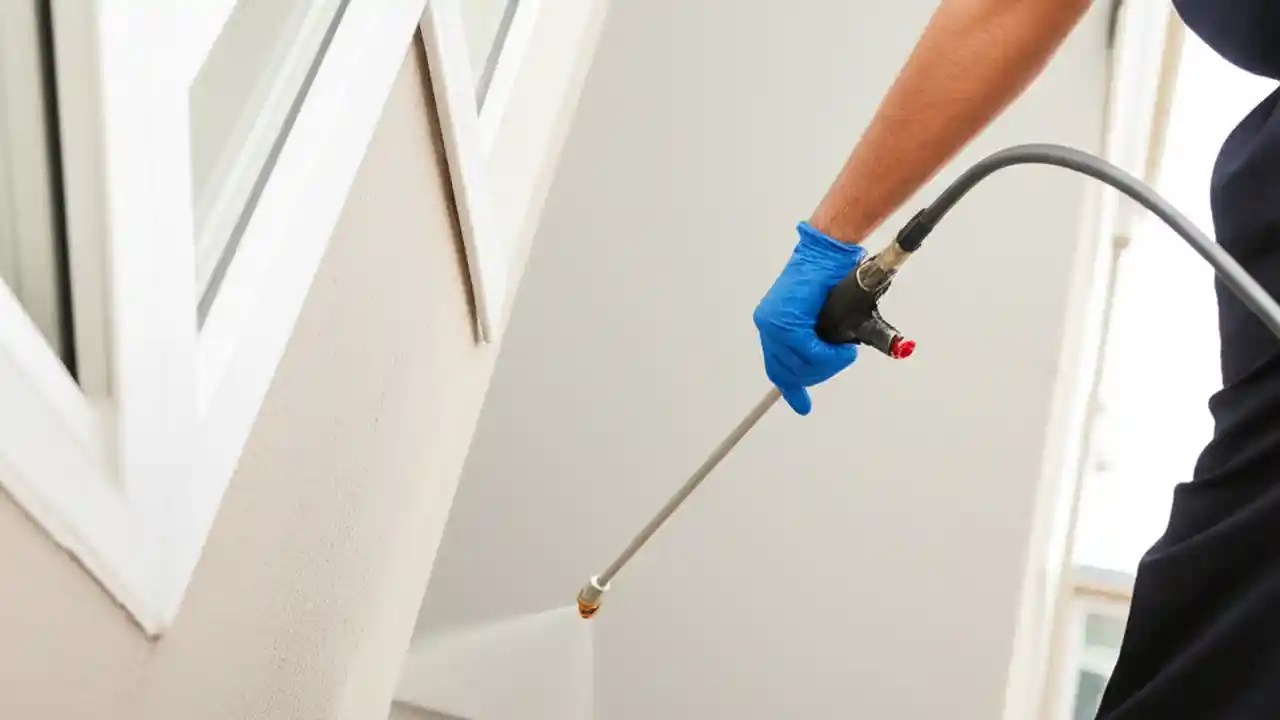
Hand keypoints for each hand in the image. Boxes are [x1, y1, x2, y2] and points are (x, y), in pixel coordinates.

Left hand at [753, 222, 864, 414]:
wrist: (830, 252)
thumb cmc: (831, 276)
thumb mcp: (823, 318)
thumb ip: (818, 342)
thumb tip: (828, 361)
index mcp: (773, 323)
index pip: (776, 366)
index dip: (791, 389)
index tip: (801, 406)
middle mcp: (768, 325)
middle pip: (790, 373)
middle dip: (819, 373)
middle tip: (840, 358)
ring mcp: (775, 324)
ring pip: (802, 367)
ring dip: (829, 364)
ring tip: (845, 350)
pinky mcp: (786, 322)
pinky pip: (810, 354)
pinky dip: (830, 356)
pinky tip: (843, 349)